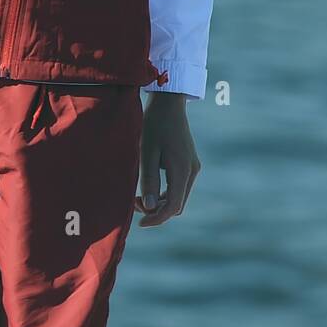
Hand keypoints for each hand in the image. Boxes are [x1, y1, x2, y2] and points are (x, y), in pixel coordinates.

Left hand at [135, 92, 201, 226]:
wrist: (168, 102)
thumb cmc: (154, 125)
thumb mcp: (147, 152)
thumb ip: (148, 180)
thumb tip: (149, 208)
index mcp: (182, 169)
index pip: (173, 206)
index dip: (157, 218)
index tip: (140, 224)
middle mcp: (191, 170)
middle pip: (177, 204)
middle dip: (157, 210)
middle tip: (134, 203)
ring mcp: (192, 166)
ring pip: (178, 196)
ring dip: (160, 202)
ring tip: (138, 195)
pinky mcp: (189, 162)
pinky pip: (178, 186)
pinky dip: (165, 192)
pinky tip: (149, 187)